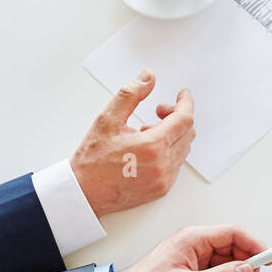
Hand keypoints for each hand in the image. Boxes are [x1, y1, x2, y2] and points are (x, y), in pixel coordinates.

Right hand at [70, 70, 195, 218]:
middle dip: (176, 116)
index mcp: (153, 146)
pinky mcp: (162, 189)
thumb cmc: (92, 159)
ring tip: (146, 132)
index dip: (186, 103)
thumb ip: (130, 95)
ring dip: (172, 134)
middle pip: (187, 132)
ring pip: (183, 148)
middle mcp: (163, 164)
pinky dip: (169, 150)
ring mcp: (165, 179)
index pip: (185, 119)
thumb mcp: (107, 120)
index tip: (182, 94)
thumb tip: (148, 77)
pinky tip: (147, 149)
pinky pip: (176, 163)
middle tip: (158, 111)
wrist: (83, 194)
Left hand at [109, 224, 266, 271]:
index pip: (232, 234)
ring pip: (227, 263)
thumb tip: (244, 269)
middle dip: (246, 268)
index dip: (253, 245)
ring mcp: (193, 256)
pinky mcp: (192, 268)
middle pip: (233, 249)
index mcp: (193, 239)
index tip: (267, 257)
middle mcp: (195, 243)